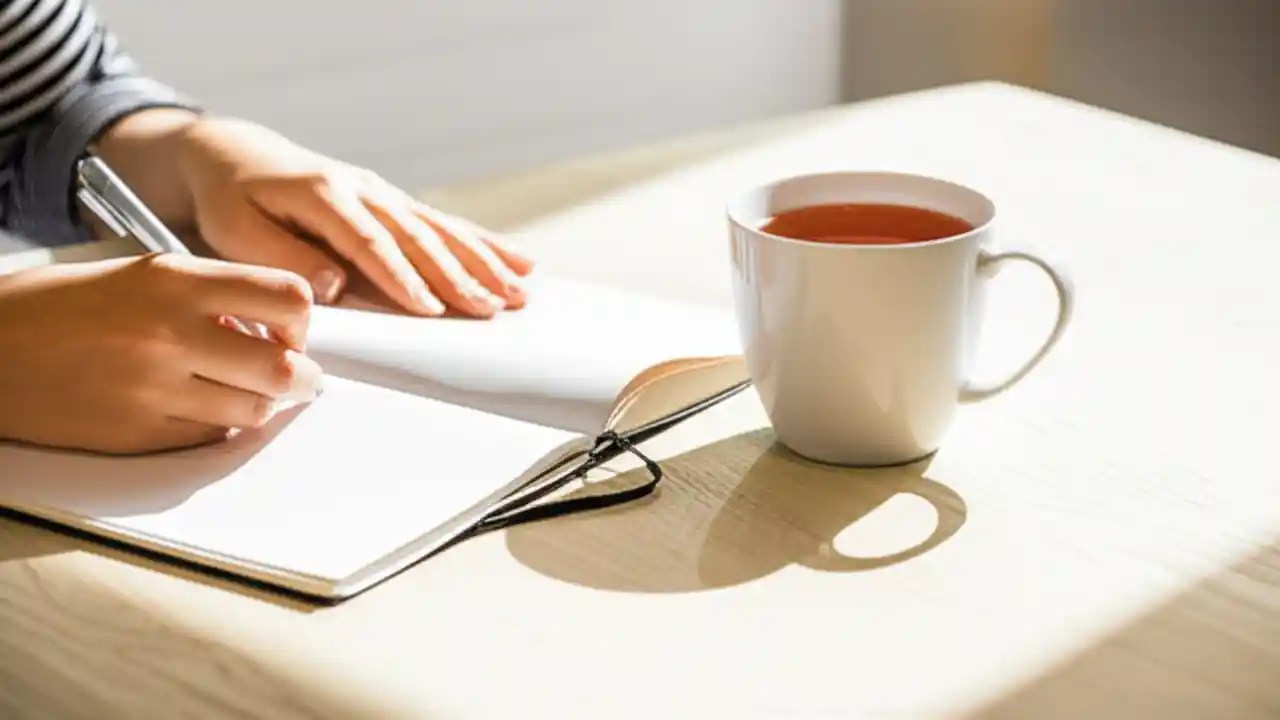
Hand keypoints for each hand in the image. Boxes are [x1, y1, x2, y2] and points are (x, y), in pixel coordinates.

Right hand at [0, 255, 321, 454]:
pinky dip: (219, 427)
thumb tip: (268, 327)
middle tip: (301, 378)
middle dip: (303, 377)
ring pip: (255, 411)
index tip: (294, 330)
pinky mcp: (140, 435)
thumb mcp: (139, 274)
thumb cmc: (56, 308)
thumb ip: (208, 296)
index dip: (301, 321)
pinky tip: (200, 408)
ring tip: (244, 391)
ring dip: (261, 405)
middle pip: (285, 367)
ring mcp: (156, 389)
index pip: (287, 298)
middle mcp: (172, 333)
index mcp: (175, 281)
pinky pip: (211, 438)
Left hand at [173, 117, 533, 317]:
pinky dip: (484, 244)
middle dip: (459, 275)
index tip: (430, 309)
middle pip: (418, 236)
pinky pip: (446, 224)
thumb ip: (286, 258)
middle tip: (493, 307)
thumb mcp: (237, 232)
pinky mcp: (396, 203)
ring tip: (519, 291)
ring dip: (483, 262)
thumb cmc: (233, 201)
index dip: (401, 277)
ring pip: (442, 230)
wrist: (236, 156)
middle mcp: (363, 189)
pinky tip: (519, 261)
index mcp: (323, 195)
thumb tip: (334, 285)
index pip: (369, 242)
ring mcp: (384, 193)